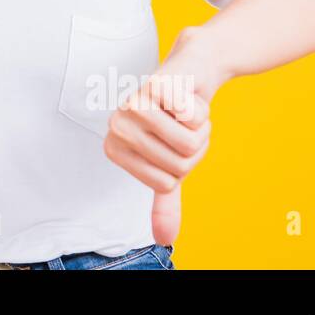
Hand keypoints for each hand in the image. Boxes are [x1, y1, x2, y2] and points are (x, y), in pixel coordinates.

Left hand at [102, 27, 223, 245]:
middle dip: (194, 146)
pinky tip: (186, 95)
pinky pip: (191, 115)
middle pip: (179, 164)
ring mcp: (132, 103)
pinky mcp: (154, 84)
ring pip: (187, 142)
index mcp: (115, 147)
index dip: (181, 166)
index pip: (165, 181)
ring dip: (200, 128)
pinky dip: (200, 108)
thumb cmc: (177, 122)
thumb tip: (164, 240)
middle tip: (183, 125)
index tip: (172, 144)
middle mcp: (117, 125)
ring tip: (185, 112)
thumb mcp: (171, 165)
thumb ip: (164, 202)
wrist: (192, 74)